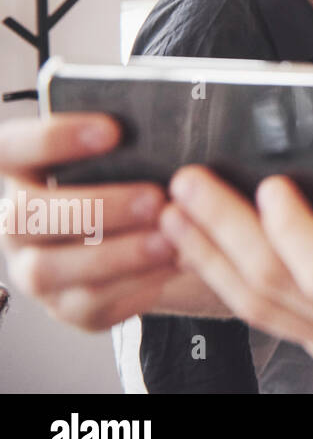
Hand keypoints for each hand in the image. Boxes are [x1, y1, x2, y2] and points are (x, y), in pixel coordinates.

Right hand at [0, 113, 177, 329]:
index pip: (8, 148)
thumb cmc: (132, 181)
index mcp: (21, 171)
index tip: (112, 131)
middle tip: (154, 199)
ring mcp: (33, 270)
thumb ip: (131, 145)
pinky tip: (172, 265)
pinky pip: (89, 304)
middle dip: (95, 207)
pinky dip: (135, 284)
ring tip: (169, 240)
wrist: (149, 235)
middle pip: (24, 216)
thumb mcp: (128, 157)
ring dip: (115, 254)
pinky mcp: (66, 307)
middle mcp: (13, 224)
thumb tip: (164, 131)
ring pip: (49, 269)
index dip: (52, 139)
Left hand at [159, 165, 312, 377]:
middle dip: (225, 230)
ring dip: (209, 257)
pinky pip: (258, 315)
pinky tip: (201, 248)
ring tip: (176, 214)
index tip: (269, 185)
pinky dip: (221, 280)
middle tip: (190, 185)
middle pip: (277, 286)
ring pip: (256, 307)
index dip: (291, 230)